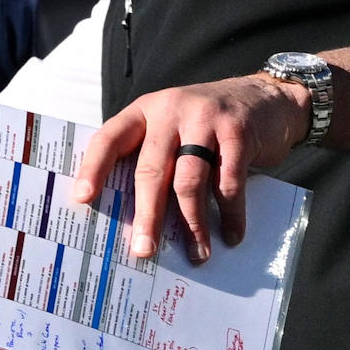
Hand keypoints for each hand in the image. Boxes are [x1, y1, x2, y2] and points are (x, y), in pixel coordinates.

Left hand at [71, 74, 310, 264]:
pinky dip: (229, 214)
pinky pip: (227, 183)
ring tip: (196, 253)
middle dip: (146, 216)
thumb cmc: (210, 122)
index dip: (94, 168)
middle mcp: (171, 110)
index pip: (110, 138)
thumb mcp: (175, 125)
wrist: (267, 96)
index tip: (82, 199)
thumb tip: (134, 218)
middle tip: (143, 250)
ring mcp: (205, 119)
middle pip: (151, 169)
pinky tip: (230, 235)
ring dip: (192, 224)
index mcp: (146, 111)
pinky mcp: (237, 133)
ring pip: (189, 181)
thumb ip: (154, 155)